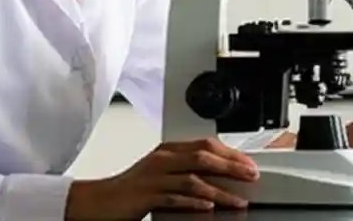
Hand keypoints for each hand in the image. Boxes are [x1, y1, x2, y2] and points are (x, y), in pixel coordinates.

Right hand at [64, 138, 258, 219]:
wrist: (100, 201)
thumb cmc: (133, 189)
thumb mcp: (162, 172)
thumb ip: (187, 169)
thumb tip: (220, 174)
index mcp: (169, 150)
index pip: (206, 145)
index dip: (231, 153)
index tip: (250, 164)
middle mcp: (163, 159)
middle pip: (204, 157)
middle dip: (231, 166)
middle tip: (252, 176)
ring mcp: (154, 177)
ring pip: (193, 179)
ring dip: (219, 190)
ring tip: (237, 200)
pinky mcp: (147, 195)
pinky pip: (174, 197)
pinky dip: (193, 202)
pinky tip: (207, 207)